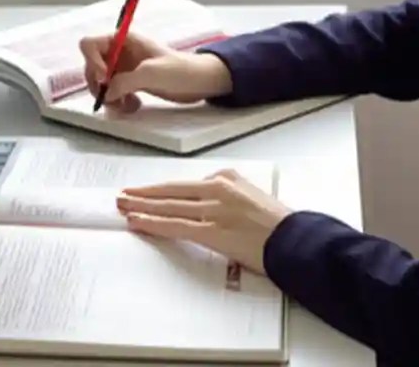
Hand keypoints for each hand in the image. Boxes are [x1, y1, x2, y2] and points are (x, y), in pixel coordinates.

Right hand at [79, 32, 231, 113]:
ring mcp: (124, 68)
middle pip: (91, 67)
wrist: (200, 81)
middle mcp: (119, 52)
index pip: (90, 45)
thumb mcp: (152, 73)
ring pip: (101, 83)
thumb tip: (107, 94)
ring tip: (126, 106)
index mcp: (122, 39)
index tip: (103, 79)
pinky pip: (113, 93)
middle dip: (99, 85)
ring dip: (109, 97)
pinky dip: (119, 102)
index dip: (91, 61)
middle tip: (112, 100)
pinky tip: (134, 106)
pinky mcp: (130, 83)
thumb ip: (125, 81)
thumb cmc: (181, 69)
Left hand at [115, 168, 291, 274]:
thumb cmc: (279, 224)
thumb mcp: (252, 197)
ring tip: (123, 206)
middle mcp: (218, 188)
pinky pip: (175, 225)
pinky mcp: (212, 230)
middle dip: (144, 193)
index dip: (162, 189)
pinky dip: (153, 223)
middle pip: (171, 190)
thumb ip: (228, 196)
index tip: (146, 191)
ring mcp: (214, 209)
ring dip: (141, 206)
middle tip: (124, 194)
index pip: (185, 184)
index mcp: (228, 178)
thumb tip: (207, 203)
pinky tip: (138, 222)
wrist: (296, 239)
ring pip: (168, 206)